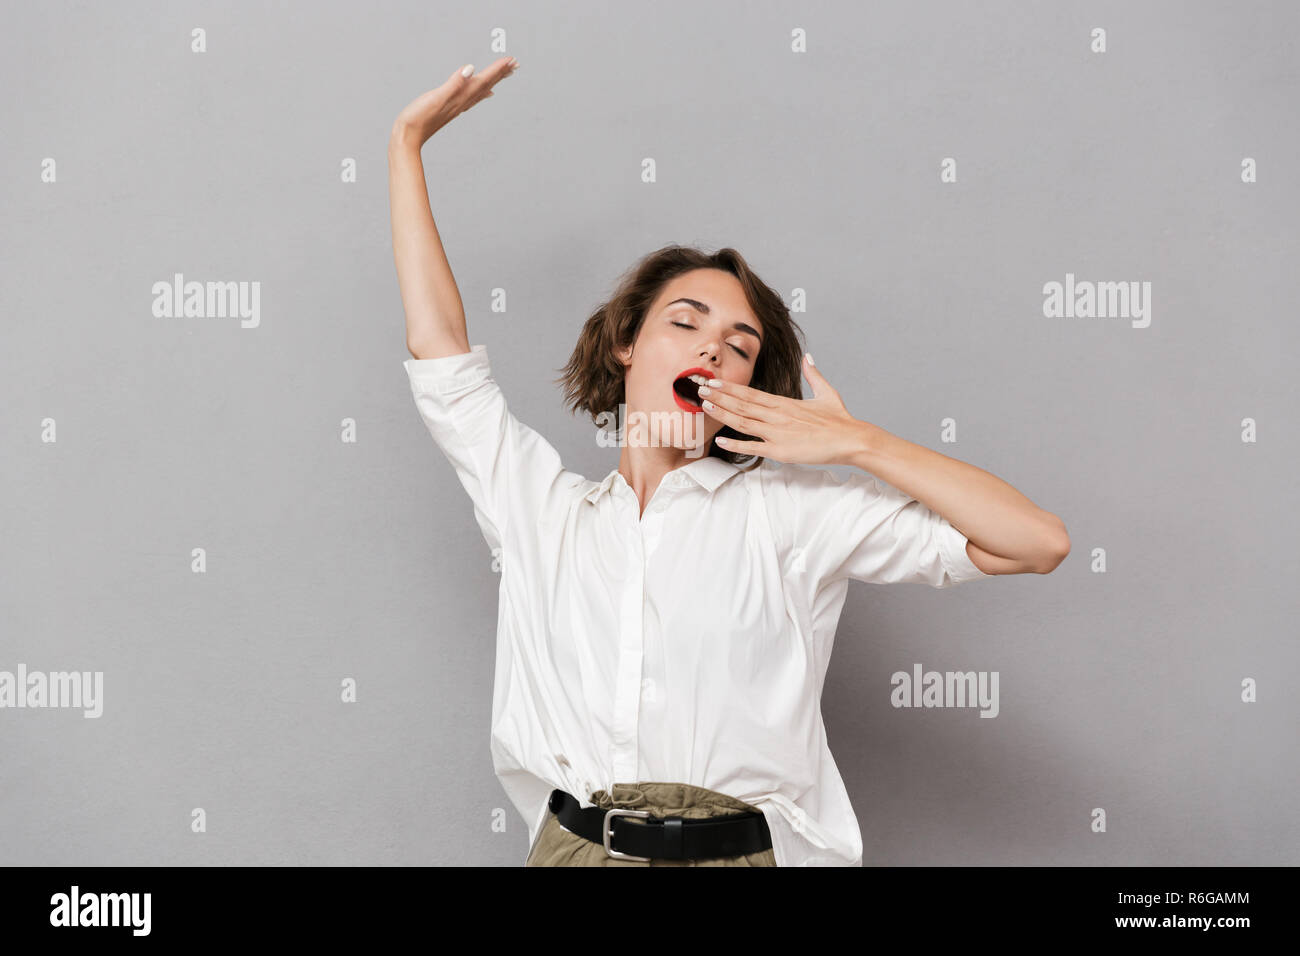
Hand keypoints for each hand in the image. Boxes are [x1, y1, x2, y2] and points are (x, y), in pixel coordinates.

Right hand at [391, 57, 518, 147]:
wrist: (407, 137)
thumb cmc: (418, 118)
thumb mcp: (435, 97)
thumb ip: (454, 83)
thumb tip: (471, 69)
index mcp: (460, 97)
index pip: (484, 80)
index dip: (498, 69)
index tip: (512, 60)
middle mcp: (462, 102)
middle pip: (486, 85)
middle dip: (501, 73)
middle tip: (515, 63)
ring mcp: (457, 106)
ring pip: (481, 91)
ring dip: (493, 81)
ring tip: (505, 74)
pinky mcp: (450, 108)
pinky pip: (472, 98)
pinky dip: (481, 93)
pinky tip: (485, 92)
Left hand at [699, 354, 869, 465]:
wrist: (851, 439)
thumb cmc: (840, 420)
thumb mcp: (827, 393)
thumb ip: (814, 375)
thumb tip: (809, 357)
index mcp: (785, 402)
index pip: (751, 393)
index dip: (730, 388)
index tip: (714, 381)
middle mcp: (777, 415)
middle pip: (742, 404)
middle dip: (719, 396)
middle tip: (699, 389)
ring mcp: (777, 432)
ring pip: (743, 422)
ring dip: (722, 414)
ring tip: (705, 406)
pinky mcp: (780, 450)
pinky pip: (753, 446)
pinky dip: (735, 443)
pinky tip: (719, 440)